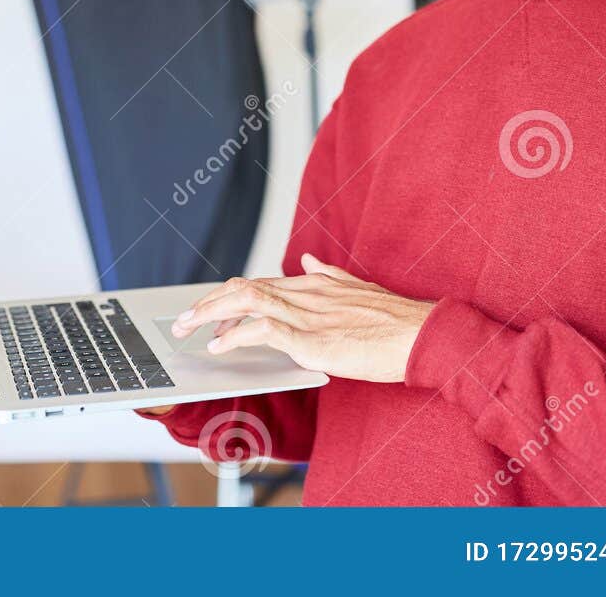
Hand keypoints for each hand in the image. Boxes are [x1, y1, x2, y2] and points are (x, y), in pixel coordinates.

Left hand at [170, 254, 435, 382]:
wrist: (423, 334)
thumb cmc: (396, 320)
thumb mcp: (357, 288)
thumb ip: (329, 275)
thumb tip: (309, 260)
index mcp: (314, 284)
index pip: (258, 283)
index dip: (226, 296)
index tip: (206, 310)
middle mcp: (305, 293)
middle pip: (242, 288)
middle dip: (207, 304)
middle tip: (182, 321)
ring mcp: (307, 314)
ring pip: (245, 301)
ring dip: (210, 315)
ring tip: (188, 329)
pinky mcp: (313, 339)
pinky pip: (263, 329)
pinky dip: (236, 335)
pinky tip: (220, 345)